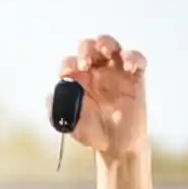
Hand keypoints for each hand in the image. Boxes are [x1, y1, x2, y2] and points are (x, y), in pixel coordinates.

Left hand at [57, 34, 148, 160]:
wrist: (114, 145)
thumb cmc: (91, 132)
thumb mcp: (68, 123)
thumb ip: (56, 110)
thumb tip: (50, 96)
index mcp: (78, 80)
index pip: (70, 62)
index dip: (68, 64)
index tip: (68, 74)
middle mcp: (95, 72)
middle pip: (89, 47)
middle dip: (85, 50)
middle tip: (85, 63)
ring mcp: (115, 72)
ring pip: (111, 46)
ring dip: (106, 43)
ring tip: (105, 52)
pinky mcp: (135, 78)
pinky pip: (137, 60)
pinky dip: (134, 57)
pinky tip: (129, 66)